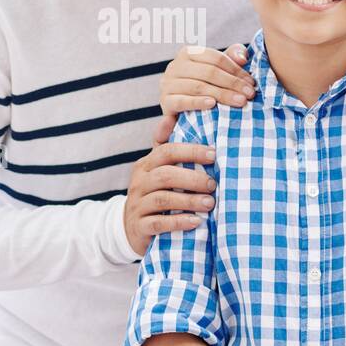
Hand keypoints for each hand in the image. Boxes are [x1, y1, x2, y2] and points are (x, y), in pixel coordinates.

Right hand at [123, 141, 217, 256]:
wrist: (131, 229)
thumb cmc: (154, 194)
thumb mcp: (158, 170)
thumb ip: (167, 148)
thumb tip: (171, 116)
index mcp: (146, 164)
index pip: (166, 151)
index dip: (190, 151)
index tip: (214, 154)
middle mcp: (139, 182)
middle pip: (165, 174)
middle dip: (192, 178)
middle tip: (214, 183)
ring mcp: (138, 205)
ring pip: (162, 199)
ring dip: (189, 200)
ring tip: (210, 203)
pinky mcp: (140, 227)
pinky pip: (158, 223)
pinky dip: (178, 222)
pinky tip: (196, 222)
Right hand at [155, 44, 255, 142]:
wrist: (182, 112)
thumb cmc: (205, 88)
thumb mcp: (218, 71)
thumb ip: (232, 59)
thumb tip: (243, 57)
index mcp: (188, 53)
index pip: (216, 58)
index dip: (236, 70)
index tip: (252, 83)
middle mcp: (175, 66)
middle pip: (209, 72)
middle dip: (233, 83)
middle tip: (250, 94)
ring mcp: (167, 83)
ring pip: (198, 86)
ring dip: (222, 94)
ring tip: (240, 102)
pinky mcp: (165, 101)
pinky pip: (182, 101)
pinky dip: (198, 103)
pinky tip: (212, 105)